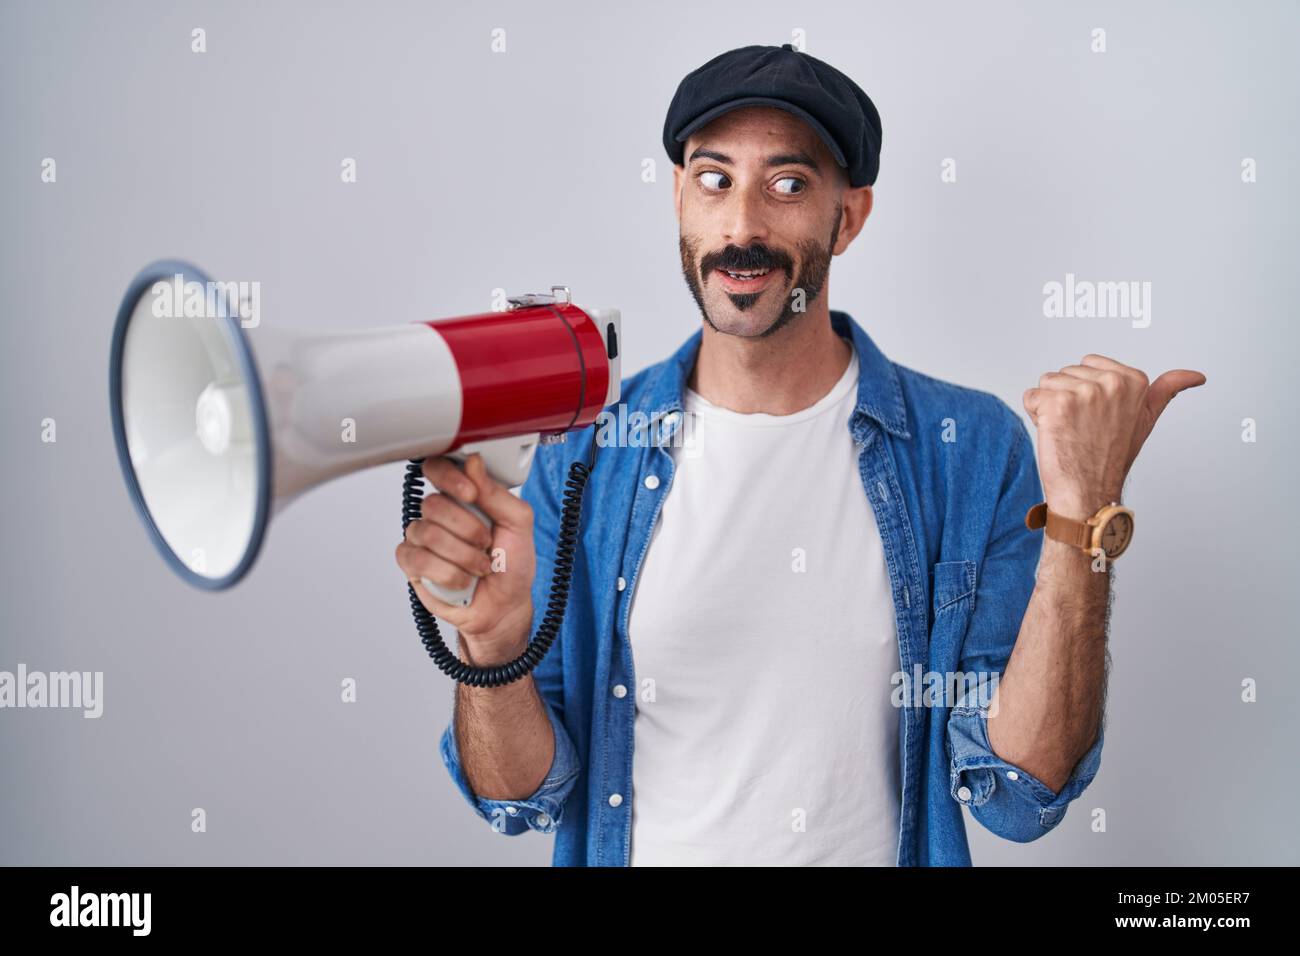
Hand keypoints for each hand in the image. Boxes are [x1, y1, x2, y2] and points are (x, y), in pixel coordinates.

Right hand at [394, 453, 536, 665]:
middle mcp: (439, 514)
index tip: (471, 494)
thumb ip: (496, 493)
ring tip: (479, 566)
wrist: (505, 606)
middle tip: (486, 544)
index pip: (437, 467)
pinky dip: (447, 574)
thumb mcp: (519, 524)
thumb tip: (473, 462)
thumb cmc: (512, 564)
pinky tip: (462, 580)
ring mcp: (423, 538)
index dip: (449, 478)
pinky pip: (417, 559)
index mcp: (463, 496)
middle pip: (433, 504)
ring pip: (427, 534)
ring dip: (463, 556)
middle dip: (468, 530)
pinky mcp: (413, 564)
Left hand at [1023, 354, 1205, 517]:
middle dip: (1067, 398)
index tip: (1099, 416)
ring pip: (1047, 383)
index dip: (1085, 391)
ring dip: (1050, 407)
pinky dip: (1035, 415)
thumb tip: (1196, 376)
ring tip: (1070, 431)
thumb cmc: (1111, 458)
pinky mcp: (1057, 404)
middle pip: (1065, 372)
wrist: (1089, 492)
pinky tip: (1055, 434)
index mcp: (1134, 380)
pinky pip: (1031, 397)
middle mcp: (1112, 383)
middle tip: (1083, 428)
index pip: (1087, 364)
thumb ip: (1166, 391)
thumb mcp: (1146, 420)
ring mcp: (1085, 393)